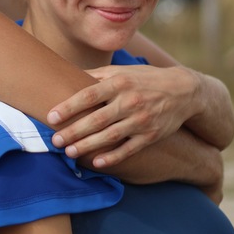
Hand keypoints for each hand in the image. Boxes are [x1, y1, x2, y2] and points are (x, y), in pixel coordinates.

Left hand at [48, 64, 199, 166]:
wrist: (183, 91)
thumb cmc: (144, 79)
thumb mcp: (121, 71)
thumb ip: (96, 75)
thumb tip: (68, 74)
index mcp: (119, 82)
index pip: (88, 95)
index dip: (69, 107)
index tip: (51, 117)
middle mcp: (129, 100)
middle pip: (96, 119)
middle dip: (73, 131)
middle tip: (54, 140)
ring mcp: (141, 119)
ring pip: (110, 136)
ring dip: (88, 145)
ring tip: (68, 152)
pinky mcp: (151, 135)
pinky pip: (129, 149)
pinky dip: (113, 157)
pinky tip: (96, 162)